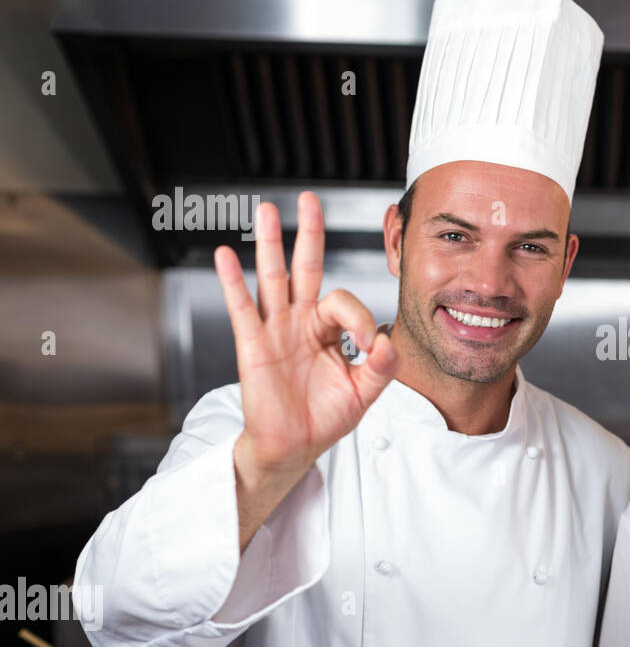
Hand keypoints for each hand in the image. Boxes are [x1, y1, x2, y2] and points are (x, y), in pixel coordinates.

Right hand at [215, 192, 398, 483]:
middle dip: (309, 234)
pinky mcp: (253, 345)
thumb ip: (382, 366)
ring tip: (267, 211)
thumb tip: (386, 340)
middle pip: (306, 268)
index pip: (345, 302)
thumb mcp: (365, 392)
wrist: (294, 447)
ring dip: (270, 244)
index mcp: (329, 329)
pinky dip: (232, 281)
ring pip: (272, 278)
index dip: (361, 317)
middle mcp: (301, 322)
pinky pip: (242, 308)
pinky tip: (225, 255)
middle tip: (309, 200)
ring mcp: (275, 330)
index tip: (369, 345)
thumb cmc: (326, 417)